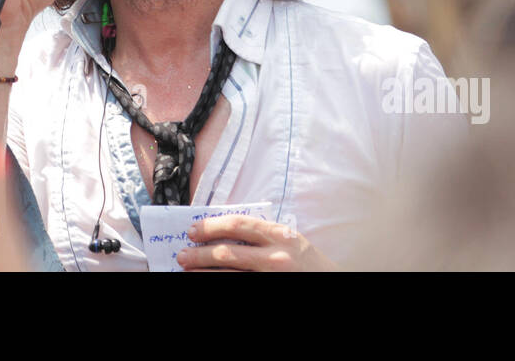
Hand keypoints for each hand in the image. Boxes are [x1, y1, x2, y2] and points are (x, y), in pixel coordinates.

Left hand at [176, 216, 337, 271]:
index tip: (193, 231)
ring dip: (203, 273)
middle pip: (227, 253)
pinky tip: (207, 283)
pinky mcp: (268, 290)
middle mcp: (276, 257)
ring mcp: (271, 278)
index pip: (238, 225)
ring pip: (229, 276)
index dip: (211, 226)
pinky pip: (238, 287)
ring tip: (188, 271)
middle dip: (199, 254)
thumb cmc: (309, 263)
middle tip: (182, 255)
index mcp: (280, 235)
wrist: (332, 282)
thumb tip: (223, 232)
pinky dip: (219, 284)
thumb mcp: (291, 241)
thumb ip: (264, 235)